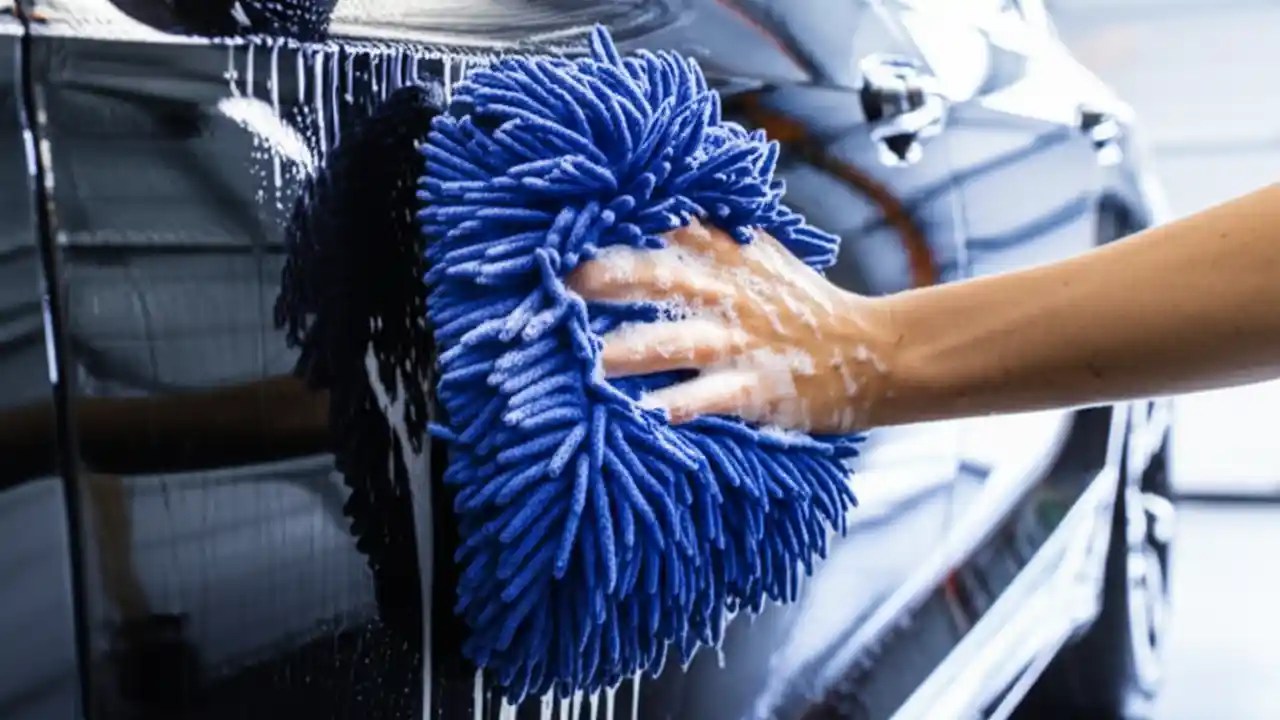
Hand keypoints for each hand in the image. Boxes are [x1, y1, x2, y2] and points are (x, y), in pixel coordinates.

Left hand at [569, 219, 894, 432]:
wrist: (869, 351)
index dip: (613, 222)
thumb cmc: (799, 305)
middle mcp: (726, 291)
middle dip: (603, 280)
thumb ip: (705, 232)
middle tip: (553, 289)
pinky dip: (675, 407)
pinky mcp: (755, 387)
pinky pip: (707, 397)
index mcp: (726, 253)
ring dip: (622, 351)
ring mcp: (739, 341)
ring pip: (672, 342)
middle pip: (657, 277)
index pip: (663, 226)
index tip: (562, 223)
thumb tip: (648, 203)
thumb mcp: (757, 253)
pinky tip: (640, 417)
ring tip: (580, 362)